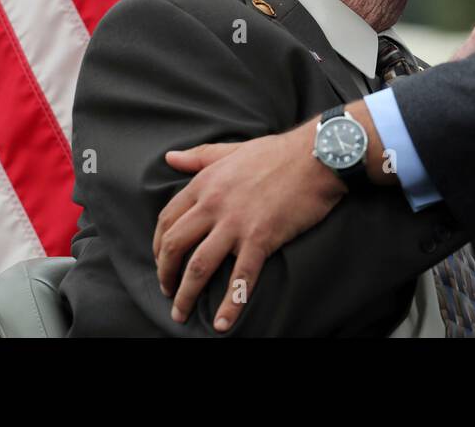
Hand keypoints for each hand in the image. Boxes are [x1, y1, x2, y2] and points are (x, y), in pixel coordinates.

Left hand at [155, 124, 345, 331]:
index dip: (158, 245)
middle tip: (167, 291)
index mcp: (205, 183)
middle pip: (174, 245)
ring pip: (199, 266)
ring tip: (181, 314)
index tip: (161, 261)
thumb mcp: (232, 150)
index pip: (167, 219)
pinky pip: (240, 278)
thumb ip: (199, 157)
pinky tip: (222, 324)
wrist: (316, 156)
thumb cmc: (277, 153)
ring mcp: (236, 223)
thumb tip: (170, 156)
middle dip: (165, 274)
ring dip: (186, 295)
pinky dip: (230, 305)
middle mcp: (214, 204)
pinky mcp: (261, 238)